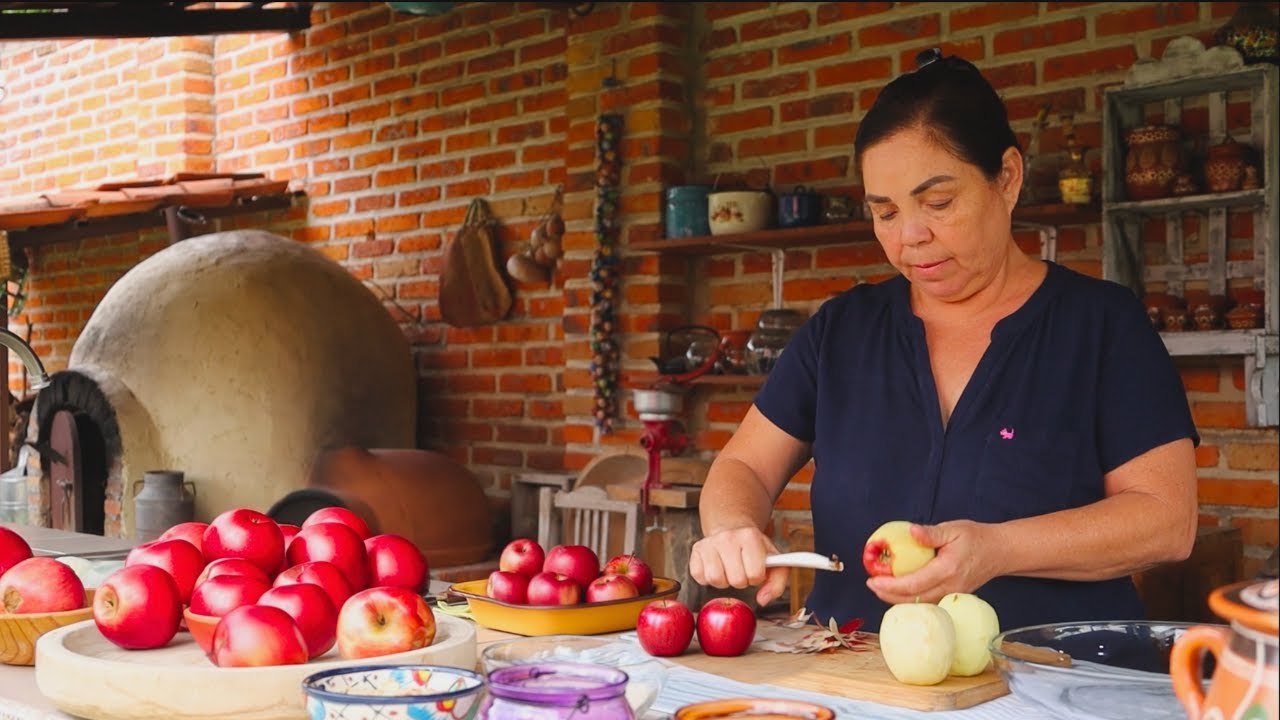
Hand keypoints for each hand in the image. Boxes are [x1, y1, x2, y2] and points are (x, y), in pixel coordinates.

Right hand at [689, 526, 788, 607]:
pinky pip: (700, 577)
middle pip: (736, 580)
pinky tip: (717, 568)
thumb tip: (762, 600)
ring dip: (725, 581)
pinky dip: (708, 579)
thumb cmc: (754, 549)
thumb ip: (776, 584)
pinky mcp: (696, 551)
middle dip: (741, 580)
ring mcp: (709, 543)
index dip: (757, 577)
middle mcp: (727, 537)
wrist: (733, 530)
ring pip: (715, 579)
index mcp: (750, 536)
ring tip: (729, 570)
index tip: (755, 568)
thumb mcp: (774, 561)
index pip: (755, 574)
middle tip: (742, 570)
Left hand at [865, 520, 999, 604]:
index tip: (872, 580)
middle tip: (871, 584)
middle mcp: (950, 587)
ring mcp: (952, 594)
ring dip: (898, 598)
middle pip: (914, 599)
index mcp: (948, 570)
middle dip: (888, 595)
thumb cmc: (977, 538)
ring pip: (920, 604)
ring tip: (880, 587)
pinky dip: (910, 598)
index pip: (914, 584)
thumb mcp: (954, 528)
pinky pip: (928, 601)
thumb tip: (911, 532)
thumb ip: (931, 533)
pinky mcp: (953, 595)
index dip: (890, 585)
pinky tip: (899, 589)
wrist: (1000, 552)